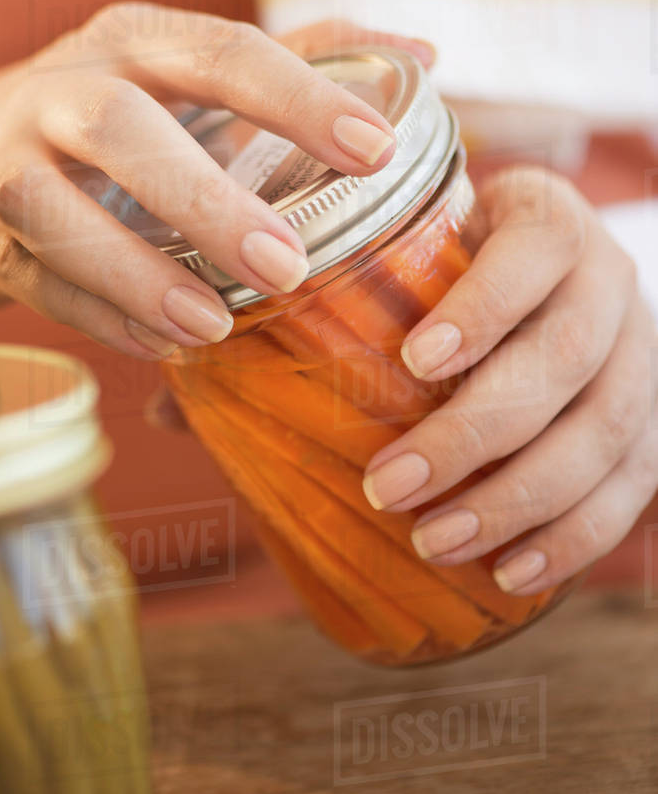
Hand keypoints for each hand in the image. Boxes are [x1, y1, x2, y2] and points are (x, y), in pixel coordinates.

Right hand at [0, 8, 430, 358]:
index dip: (298, 98)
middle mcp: (64, 89)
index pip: (221, 52)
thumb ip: (305, 59)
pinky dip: (103, 318)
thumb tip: (424, 53)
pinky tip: (164, 347)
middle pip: (121, 128)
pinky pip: (41, 283)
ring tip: (213, 326)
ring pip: (56, 212)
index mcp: (134, 40)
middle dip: (203, 198)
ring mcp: (11, 163)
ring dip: (136, 273)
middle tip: (285, 266)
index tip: (375, 152)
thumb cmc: (118, 103)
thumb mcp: (192, 67)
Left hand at [363, 166, 657, 592]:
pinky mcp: (651, 421)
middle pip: (564, 358)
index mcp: (548, 220)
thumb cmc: (451, 265)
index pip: (532, 252)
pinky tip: (512, 573)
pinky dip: (574, 536)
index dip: (482, 308)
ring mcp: (641, 355)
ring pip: (604, 432)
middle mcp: (609, 281)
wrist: (550, 276)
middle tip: (391, 488)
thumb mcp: (408, 245)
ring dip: (518, 499)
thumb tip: (182, 396)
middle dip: (475, 433)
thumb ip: (328, 294)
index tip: (414, 362)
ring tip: (436, 541)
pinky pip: (632, 486)